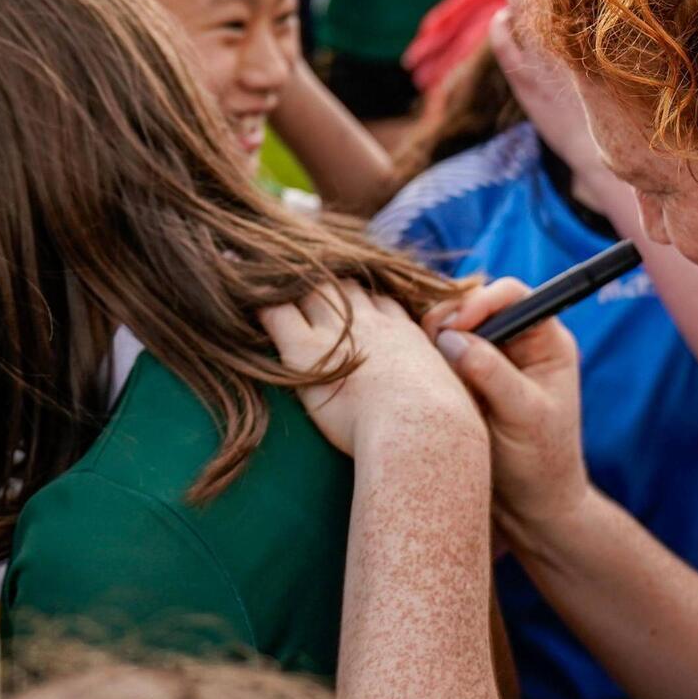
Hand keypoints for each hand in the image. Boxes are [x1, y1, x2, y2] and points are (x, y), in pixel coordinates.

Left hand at [260, 280, 482, 455]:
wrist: (426, 431)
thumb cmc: (445, 433)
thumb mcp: (457, 405)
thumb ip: (449, 399)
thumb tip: (460, 418)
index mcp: (407, 337)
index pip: (381, 303)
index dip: (364, 295)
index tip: (352, 291)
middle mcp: (371, 324)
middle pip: (343, 284)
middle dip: (323, 273)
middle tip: (299, 265)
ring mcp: (338, 331)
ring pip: (308, 288)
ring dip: (288, 278)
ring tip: (261, 269)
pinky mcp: (305, 350)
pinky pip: (274, 313)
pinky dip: (257, 302)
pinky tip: (237, 293)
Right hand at [424, 279, 590, 534]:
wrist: (531, 509)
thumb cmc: (541, 465)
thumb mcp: (524, 417)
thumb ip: (492, 374)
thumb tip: (451, 339)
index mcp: (546, 342)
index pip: (513, 296)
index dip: (481, 301)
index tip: (456, 327)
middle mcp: (516, 344)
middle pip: (474, 305)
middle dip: (449, 322)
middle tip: (431, 350)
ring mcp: (488, 362)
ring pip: (450, 330)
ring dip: (433, 343)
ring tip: (425, 373)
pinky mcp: (463, 381)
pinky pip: (437, 357)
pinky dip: (425, 363)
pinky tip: (418, 384)